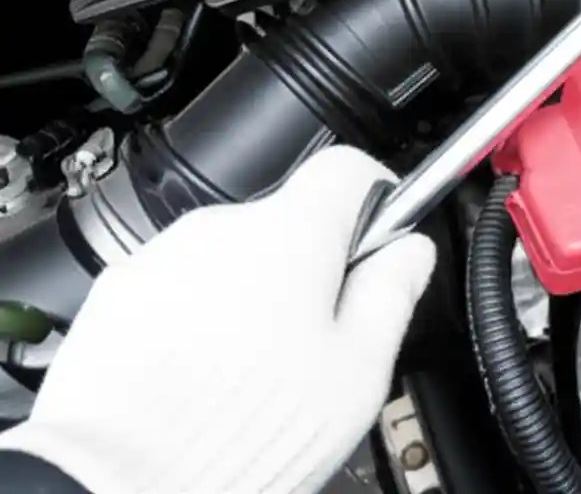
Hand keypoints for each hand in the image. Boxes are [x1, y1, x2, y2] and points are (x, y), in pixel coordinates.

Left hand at [0, 146, 435, 493]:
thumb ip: (391, 294)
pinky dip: (200, 318)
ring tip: (257, 373)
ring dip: (254, 294)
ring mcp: (162, 258)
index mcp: (291, 235)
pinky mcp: (119, 294)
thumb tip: (412, 252)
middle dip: (314, 267)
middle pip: (290, 220)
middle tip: (324, 340)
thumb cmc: (243, 432)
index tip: (383, 235)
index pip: (347, 167)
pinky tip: (208, 376)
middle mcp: (221, 230)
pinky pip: (179, 287)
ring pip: (233, 257)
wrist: (122, 481)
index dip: (377, 196)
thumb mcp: (357, 372)